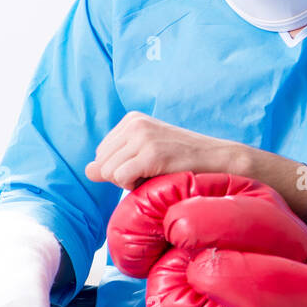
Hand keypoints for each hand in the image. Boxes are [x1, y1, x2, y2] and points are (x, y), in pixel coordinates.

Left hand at [84, 111, 245, 190]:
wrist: (219, 159)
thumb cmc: (183, 160)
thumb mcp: (146, 155)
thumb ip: (116, 161)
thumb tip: (88, 170)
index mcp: (132, 119)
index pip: (102, 153)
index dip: (122, 167)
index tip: (148, 165)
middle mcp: (135, 123)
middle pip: (102, 163)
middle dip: (122, 176)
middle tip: (152, 172)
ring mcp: (143, 137)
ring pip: (108, 172)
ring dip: (128, 182)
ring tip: (155, 174)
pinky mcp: (151, 154)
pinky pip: (121, 178)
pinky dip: (134, 186)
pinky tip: (156, 178)